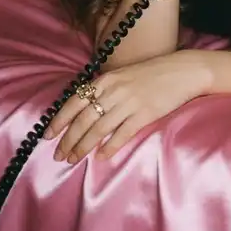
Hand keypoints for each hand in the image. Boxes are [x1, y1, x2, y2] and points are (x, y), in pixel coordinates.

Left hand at [44, 51, 211, 163]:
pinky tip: (101, 156)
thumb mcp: (124, 75)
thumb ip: (105, 90)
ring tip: (73, 159)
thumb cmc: (152, 73)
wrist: (183, 71)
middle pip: (83, 119)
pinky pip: (122, 134)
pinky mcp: (145, 114)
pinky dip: (109, 147)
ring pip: (98, 129)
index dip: (59, 120)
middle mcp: (114, 90)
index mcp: (107, 80)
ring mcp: (130, 102)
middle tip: (59, 156)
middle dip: (68, 140)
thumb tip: (85, 109)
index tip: (47, 135)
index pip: (75, 101)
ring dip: (83, 147)